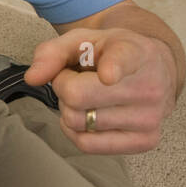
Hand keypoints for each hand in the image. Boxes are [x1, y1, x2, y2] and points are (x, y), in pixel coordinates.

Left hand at [25, 27, 177, 154]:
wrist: (153, 69)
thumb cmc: (111, 54)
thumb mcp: (82, 41)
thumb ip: (52, 52)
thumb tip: (33, 78)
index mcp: (135, 52)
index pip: (123, 61)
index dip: (113, 68)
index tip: (108, 75)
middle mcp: (149, 86)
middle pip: (77, 96)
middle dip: (64, 87)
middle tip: (75, 79)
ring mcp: (150, 117)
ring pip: (78, 122)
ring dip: (69, 109)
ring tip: (87, 95)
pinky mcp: (145, 141)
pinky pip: (87, 145)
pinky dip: (75, 131)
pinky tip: (86, 115)